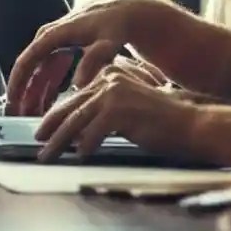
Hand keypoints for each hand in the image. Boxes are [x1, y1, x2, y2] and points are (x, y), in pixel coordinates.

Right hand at [6, 0, 147, 115]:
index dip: (18, 83)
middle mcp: (50, 38)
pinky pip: (51, 72)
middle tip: (20, 117)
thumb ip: (93, 62)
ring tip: (33, 116)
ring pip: (40, 73)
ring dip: (36, 94)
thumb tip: (77, 86)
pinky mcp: (65, 50)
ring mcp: (56, 45)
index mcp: (54, 35)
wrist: (125, 10)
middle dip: (24, 94)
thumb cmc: (114, 24)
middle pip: (30, 70)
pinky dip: (49, 88)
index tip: (12, 103)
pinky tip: (50, 105)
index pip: (27, 61)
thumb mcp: (107, 42)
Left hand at [33, 62, 195, 161]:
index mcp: (110, 73)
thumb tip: (77, 126)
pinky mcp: (119, 110)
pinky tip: (80, 157)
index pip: (76, 96)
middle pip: (71, 106)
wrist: (191, 124)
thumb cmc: (161, 121)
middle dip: (51, 128)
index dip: (58, 114)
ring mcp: (113, 92)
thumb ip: (104, 109)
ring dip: (59, 142)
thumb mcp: (127, 108)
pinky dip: (85, 147)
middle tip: (38, 142)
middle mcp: (109, 78)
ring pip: (76, 121)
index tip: (46, 129)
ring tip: (47, 155)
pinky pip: (93, 133)